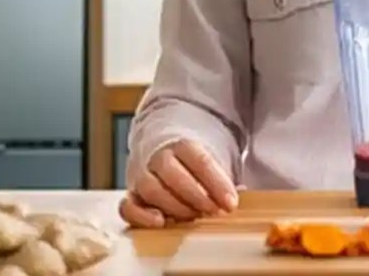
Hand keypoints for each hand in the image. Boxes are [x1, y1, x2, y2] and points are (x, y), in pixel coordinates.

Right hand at [118, 140, 238, 227]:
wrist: (162, 155)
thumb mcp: (209, 165)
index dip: (217, 182)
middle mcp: (159, 158)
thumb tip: (241, 191)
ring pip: (152, 189)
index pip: (200, 160)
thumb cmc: (193, 167)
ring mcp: (142, 176)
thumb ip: (222, 179)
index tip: (231, 202)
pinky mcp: (131, 196)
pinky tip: (161, 222)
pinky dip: (141, 216)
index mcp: (183, 145)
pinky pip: (127, 206)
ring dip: (175, 206)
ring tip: (193, 217)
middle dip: (197, 195)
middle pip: (174, 174)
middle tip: (214, 211)